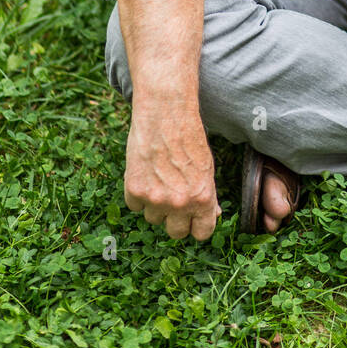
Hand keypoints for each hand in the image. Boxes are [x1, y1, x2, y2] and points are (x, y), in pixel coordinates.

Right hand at [124, 100, 220, 240]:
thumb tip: (212, 215)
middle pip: (175, 233)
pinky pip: (135, 206)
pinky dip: (138, 194)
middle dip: (175, 219)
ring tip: (159, 178)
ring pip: (153, 219)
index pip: (202, 233)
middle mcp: (179, 203)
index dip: (197, 225)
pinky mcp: (134, 190)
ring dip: (155, 205)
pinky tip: (145, 172)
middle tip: (174, 199)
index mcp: (202, 198)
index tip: (193, 218)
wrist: (165, 113)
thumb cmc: (189, 137)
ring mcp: (155, 199)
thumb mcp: (207, 167)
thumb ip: (207, 195)